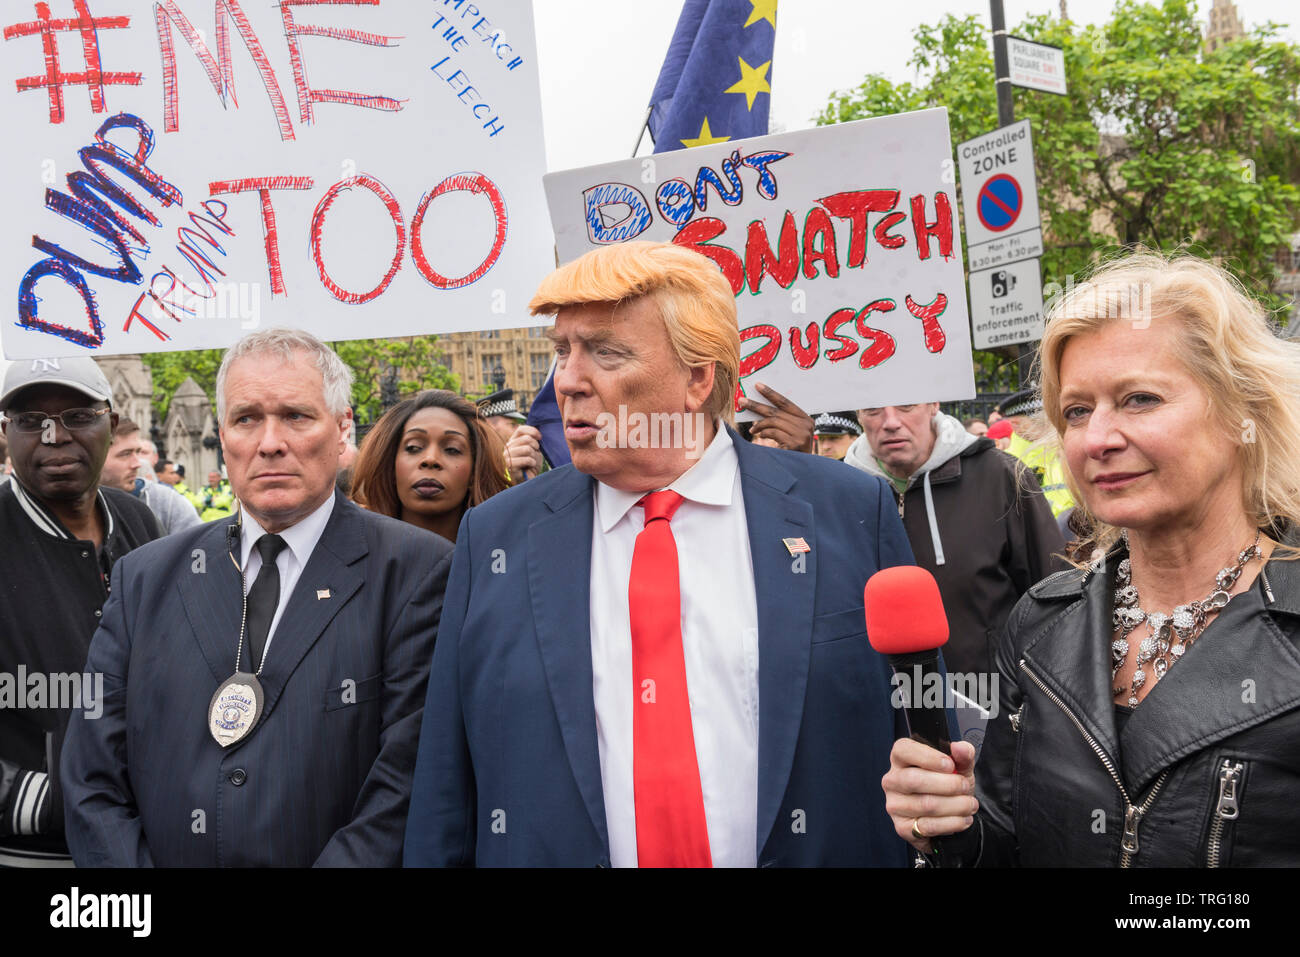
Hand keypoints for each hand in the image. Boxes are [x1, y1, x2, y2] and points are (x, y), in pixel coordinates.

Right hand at [504, 425, 542, 481]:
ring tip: (532, 462)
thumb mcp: (534, 449)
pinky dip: (532, 463)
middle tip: (535, 455)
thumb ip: (533, 440)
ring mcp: (507, 455)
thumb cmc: (532, 465)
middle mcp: (508, 446)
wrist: (528, 480)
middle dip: (535, 447)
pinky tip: (529, 467)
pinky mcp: (510, 465)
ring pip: (527, 449)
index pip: (521, 429)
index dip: (532, 431)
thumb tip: (538, 435)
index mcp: (513, 440)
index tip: (540, 438)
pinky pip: (526, 459)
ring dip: (534, 456)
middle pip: (526, 439)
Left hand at [739, 383, 814, 452]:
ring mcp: (802, 435)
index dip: (771, 394)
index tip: (757, 385)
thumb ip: (781, 421)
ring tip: (752, 430)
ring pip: (774, 422)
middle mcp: (806, 425)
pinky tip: (759, 436)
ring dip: (759, 425)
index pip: (786, 403)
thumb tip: (759, 409)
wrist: (801, 471)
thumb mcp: (791, 433)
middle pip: (777, 411)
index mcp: (806, 419)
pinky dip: (764, 433)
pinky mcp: (795, 444)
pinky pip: (774, 433)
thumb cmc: (793, 451)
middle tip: (742, 401)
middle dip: (757, 406)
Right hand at [881, 738, 977, 854]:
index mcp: (901, 759)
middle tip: (965, 787)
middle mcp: (892, 780)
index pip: (904, 750)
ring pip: (926, 804)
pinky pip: (929, 826)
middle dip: (948, 784)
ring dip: (956, 805)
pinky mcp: (902, 827)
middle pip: (915, 779)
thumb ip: (963, 755)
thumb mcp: (959, 767)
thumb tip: (960, 747)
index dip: (928, 757)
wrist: (948, 816)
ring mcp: (894, 805)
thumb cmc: (948, 786)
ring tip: (970, 804)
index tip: (950, 765)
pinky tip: (963, 819)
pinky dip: (952, 823)